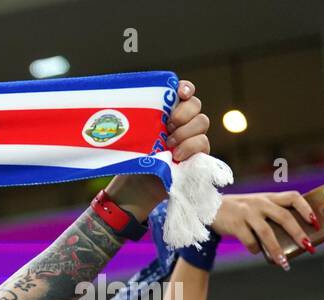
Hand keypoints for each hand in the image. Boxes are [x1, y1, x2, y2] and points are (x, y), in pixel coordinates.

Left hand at [105, 80, 209, 218]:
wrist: (136, 187)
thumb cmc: (133, 158)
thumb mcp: (132, 137)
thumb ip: (137, 121)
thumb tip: (120, 108)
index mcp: (167, 112)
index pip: (184, 92)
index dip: (185, 89)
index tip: (180, 93)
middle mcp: (183, 122)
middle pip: (195, 105)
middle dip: (184, 112)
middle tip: (168, 125)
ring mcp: (192, 137)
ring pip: (202, 122)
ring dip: (185, 131)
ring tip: (168, 144)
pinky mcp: (198, 154)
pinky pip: (203, 142)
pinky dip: (191, 147)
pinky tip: (177, 155)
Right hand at [212, 191, 317, 265]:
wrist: (207, 207)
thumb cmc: (237, 210)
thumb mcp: (255, 205)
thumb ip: (270, 214)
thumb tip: (289, 236)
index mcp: (268, 197)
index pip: (293, 198)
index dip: (307, 209)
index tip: (315, 222)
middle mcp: (260, 203)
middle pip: (284, 217)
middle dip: (298, 233)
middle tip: (308, 246)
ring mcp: (246, 213)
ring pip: (267, 232)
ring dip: (277, 249)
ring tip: (284, 263)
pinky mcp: (235, 224)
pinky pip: (249, 240)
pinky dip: (254, 249)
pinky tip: (256, 252)